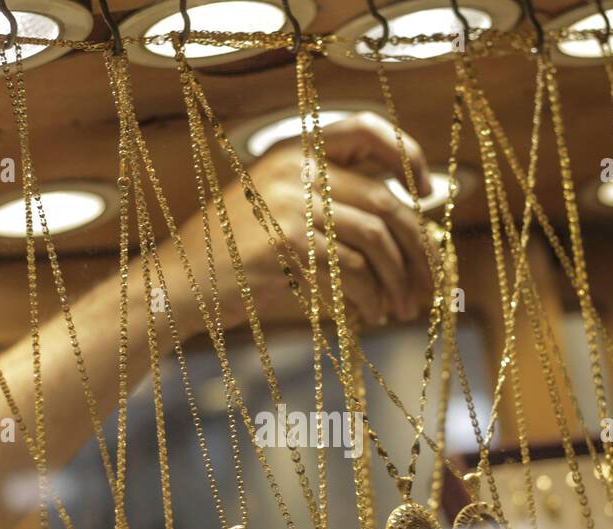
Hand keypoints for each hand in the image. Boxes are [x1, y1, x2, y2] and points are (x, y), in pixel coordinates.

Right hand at [172, 112, 435, 334]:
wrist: (180, 284)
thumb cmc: (235, 256)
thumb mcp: (279, 211)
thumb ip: (330, 203)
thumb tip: (406, 224)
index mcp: (295, 149)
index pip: (365, 130)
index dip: (406, 154)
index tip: (428, 191)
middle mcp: (295, 167)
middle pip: (385, 200)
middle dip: (419, 246)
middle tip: (432, 281)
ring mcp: (290, 203)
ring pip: (375, 238)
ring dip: (398, 279)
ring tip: (403, 308)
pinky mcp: (287, 243)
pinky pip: (352, 269)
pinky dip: (370, 296)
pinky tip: (371, 315)